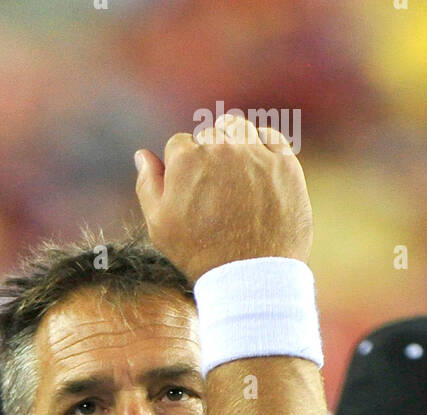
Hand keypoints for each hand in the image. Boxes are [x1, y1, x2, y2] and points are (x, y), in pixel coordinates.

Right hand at [134, 113, 312, 281]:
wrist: (250, 274)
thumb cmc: (199, 253)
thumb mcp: (159, 225)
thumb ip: (147, 184)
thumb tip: (142, 155)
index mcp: (187, 159)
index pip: (179, 144)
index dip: (181, 167)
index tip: (190, 190)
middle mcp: (221, 147)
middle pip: (209, 134)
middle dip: (207, 155)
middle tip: (213, 189)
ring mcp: (255, 153)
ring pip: (239, 129)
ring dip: (233, 144)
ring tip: (233, 176)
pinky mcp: (283, 163)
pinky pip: (270, 138)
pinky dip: (261, 149)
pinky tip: (256, 173)